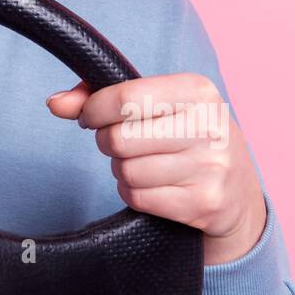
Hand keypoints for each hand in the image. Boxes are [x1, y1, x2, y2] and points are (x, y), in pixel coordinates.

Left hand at [46, 72, 266, 264]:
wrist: (238, 191)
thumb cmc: (186, 136)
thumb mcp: (159, 105)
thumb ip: (102, 96)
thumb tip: (55, 102)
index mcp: (198, 91)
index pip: (124, 98)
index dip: (94, 110)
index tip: (91, 116)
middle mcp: (208, 126)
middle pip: (119, 138)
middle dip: (108, 143)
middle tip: (122, 143)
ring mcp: (210, 167)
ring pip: (126, 171)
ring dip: (123, 170)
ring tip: (143, 164)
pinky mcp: (204, 203)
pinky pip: (138, 198)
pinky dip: (134, 193)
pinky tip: (153, 185)